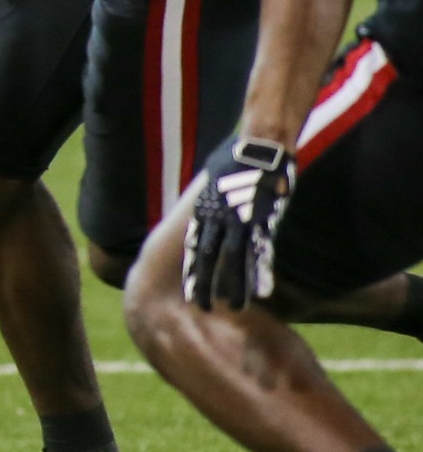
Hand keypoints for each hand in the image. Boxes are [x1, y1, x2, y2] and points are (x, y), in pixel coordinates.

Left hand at [183, 136, 294, 310]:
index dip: (191, 270)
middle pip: (208, 257)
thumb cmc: (236, 158)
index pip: (193, 246)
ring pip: (233, 259)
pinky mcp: (262, 218)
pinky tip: (261, 291)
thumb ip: (210, 199)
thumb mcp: (212, 180)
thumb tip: (205, 207)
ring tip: (233, 307)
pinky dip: (260, 271)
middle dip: (204, 283)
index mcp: (205, 209)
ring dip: (233, 284)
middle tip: (201, 306)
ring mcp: (240, 219)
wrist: (259, 145)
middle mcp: (218, 217)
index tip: (188, 290)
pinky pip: (260, 249)